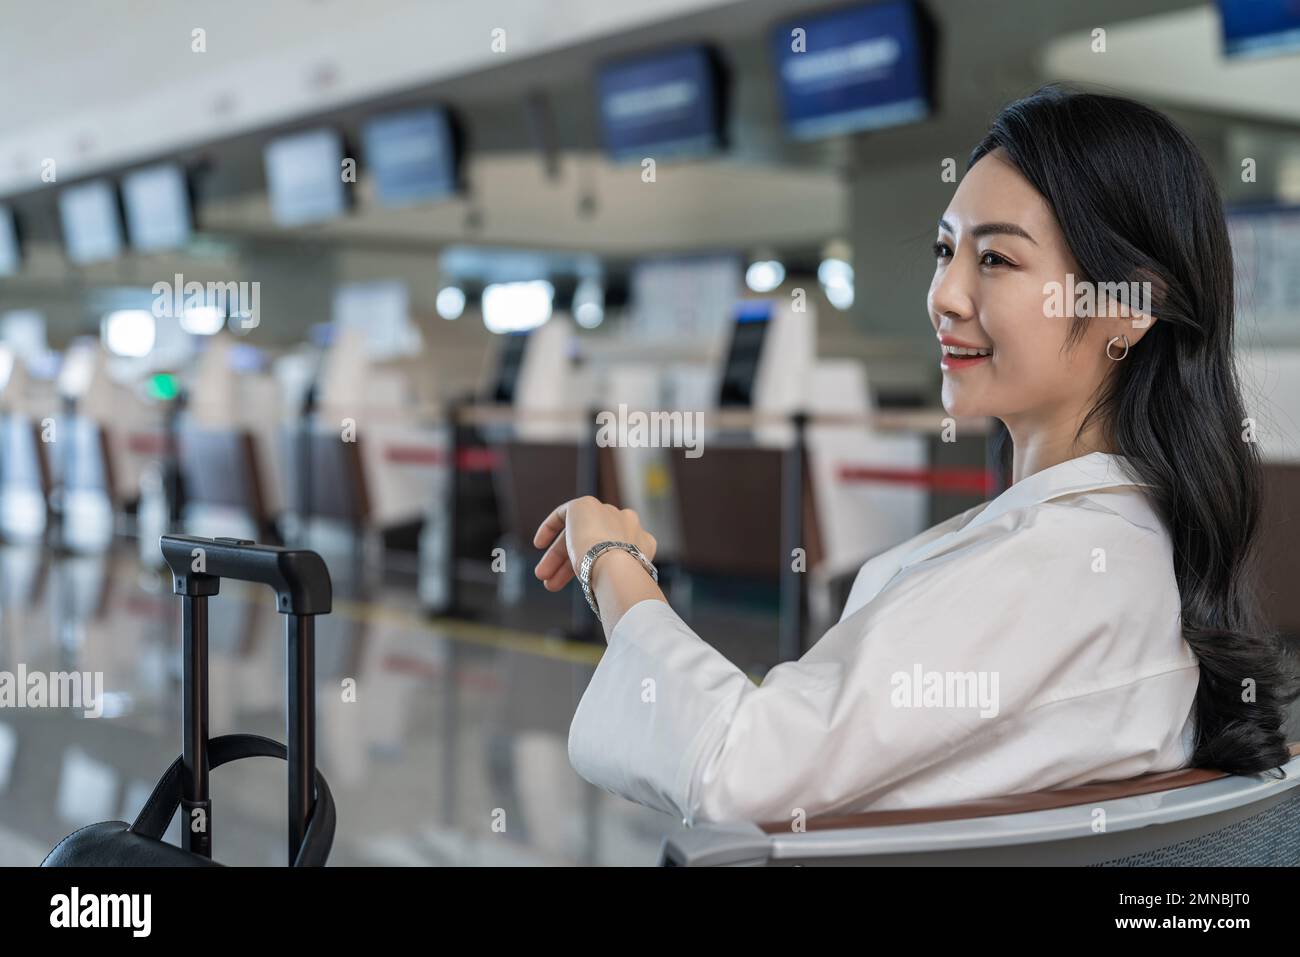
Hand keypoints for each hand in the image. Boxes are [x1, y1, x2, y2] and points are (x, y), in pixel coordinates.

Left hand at [532, 496, 656, 592]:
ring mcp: (608, 512)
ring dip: (558, 558)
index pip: (611, 551)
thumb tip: (605, 595)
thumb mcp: (622, 579)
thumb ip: (614, 576)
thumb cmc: (619, 579)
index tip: (579, 579)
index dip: (592, 566)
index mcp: (642, 540)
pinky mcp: (585, 504)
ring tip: (543, 578)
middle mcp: (627, 522)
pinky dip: (551, 528)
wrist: (615, 563)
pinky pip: (564, 514)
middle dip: (570, 567)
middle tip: (552, 584)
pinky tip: (539, 544)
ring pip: (578, 535)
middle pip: (593, 544)